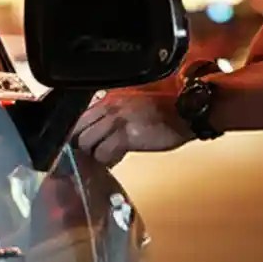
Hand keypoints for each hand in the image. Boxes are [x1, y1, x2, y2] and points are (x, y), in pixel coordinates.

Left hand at [71, 89, 192, 166]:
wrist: (185, 113)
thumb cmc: (165, 111)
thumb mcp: (133, 106)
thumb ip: (114, 116)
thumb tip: (99, 133)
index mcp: (109, 99)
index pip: (79, 118)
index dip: (77, 135)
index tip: (81, 146)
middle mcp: (109, 107)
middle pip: (78, 130)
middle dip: (81, 147)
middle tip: (90, 156)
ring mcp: (117, 121)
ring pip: (86, 142)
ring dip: (93, 155)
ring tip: (103, 160)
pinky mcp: (126, 136)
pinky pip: (104, 153)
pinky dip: (107, 161)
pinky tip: (115, 162)